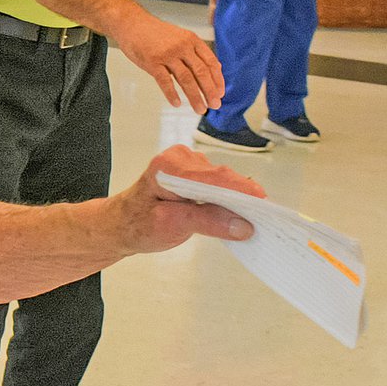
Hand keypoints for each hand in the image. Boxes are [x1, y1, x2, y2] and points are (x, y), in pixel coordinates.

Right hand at [110, 11, 222, 109]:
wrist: (131, 23)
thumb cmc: (154, 33)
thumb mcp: (179, 37)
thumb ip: (192, 53)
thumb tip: (207, 73)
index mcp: (192, 40)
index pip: (211, 62)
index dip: (218, 80)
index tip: (220, 93)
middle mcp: (182, 46)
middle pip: (201, 72)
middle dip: (210, 91)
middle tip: (214, 105)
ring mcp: (167, 54)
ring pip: (186, 79)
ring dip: (195, 97)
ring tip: (200, 109)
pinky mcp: (152, 61)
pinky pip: (165, 81)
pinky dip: (172, 94)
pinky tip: (177, 103)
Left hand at [114, 145, 264, 252]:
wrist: (121, 224)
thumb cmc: (138, 224)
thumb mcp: (171, 226)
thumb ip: (207, 222)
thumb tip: (243, 225)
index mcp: (169, 166)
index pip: (212, 177)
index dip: (240, 190)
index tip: (262, 202)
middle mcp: (179, 158)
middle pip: (221, 177)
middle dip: (243, 197)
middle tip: (265, 218)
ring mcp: (188, 164)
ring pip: (223, 181)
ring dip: (238, 199)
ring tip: (254, 218)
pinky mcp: (195, 173)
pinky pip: (219, 184)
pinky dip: (230, 199)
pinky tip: (238, 213)